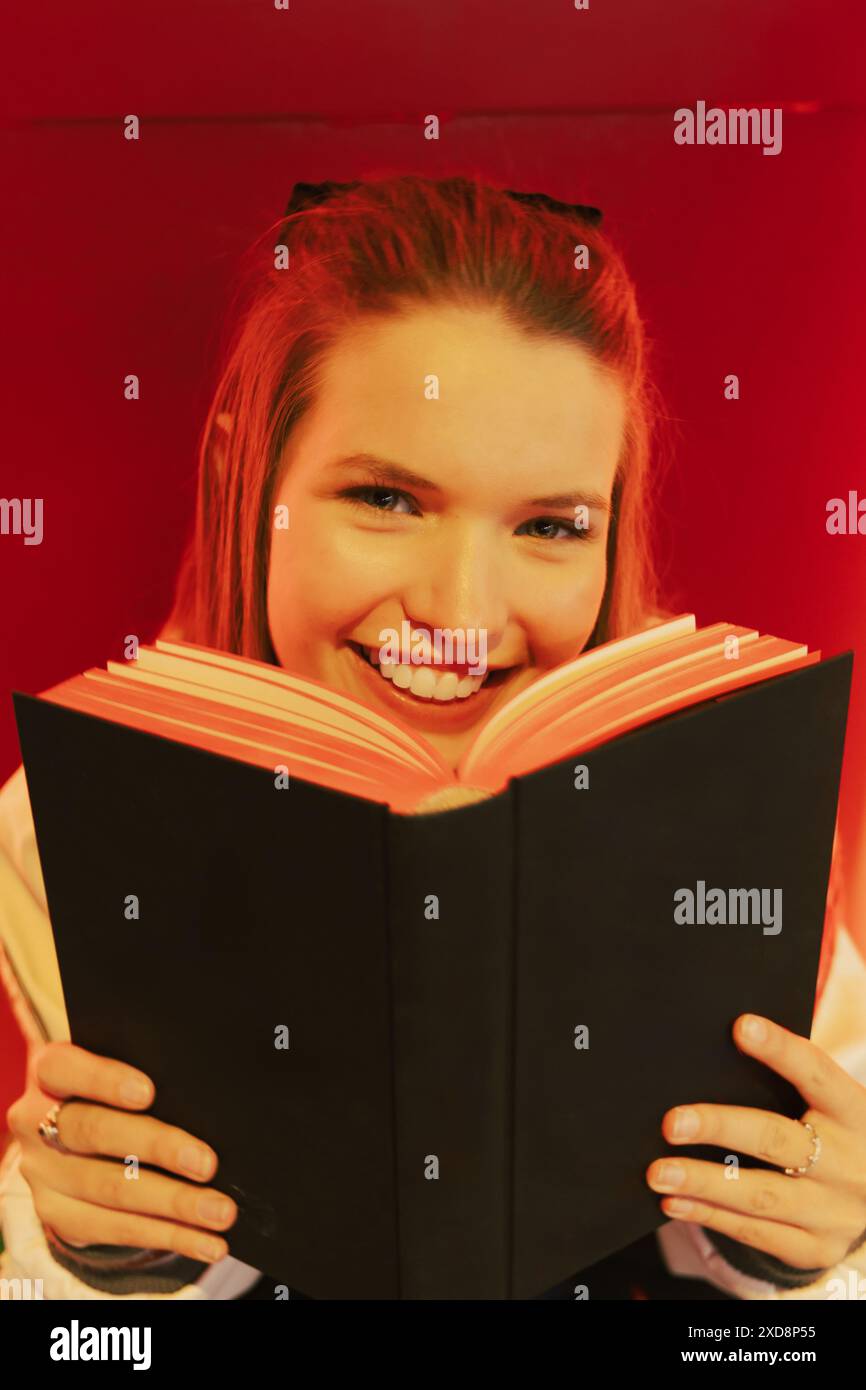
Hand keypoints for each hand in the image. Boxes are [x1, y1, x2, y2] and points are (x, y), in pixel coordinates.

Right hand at [6, 1041, 237, 1263]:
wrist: (71, 1138)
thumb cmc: (115, 1090)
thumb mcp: (119, 1068)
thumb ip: (147, 1071)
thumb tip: (206, 1098)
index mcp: (49, 1072)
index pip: (66, 1068)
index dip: (104, 1079)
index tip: (149, 1092)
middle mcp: (35, 1121)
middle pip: (95, 1132)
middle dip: (157, 1148)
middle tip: (207, 1164)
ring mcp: (43, 1173)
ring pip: (110, 1190)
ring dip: (173, 1204)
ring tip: (220, 1212)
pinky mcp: (58, 1215)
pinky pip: (116, 1230)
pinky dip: (169, 1236)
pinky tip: (206, 1241)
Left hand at [645, 1013, 865, 1269]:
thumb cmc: (836, 1137)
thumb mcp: (832, 1109)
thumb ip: (790, 1085)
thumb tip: (725, 1044)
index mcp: (855, 1113)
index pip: (817, 1074)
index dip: (781, 1050)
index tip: (741, 1027)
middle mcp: (850, 1163)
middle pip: (777, 1139)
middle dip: (720, 1127)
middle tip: (672, 1122)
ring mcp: (834, 1211)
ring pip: (761, 1194)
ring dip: (703, 1181)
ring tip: (657, 1172)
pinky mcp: (815, 1248)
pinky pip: (756, 1233)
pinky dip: (710, 1215)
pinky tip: (674, 1202)